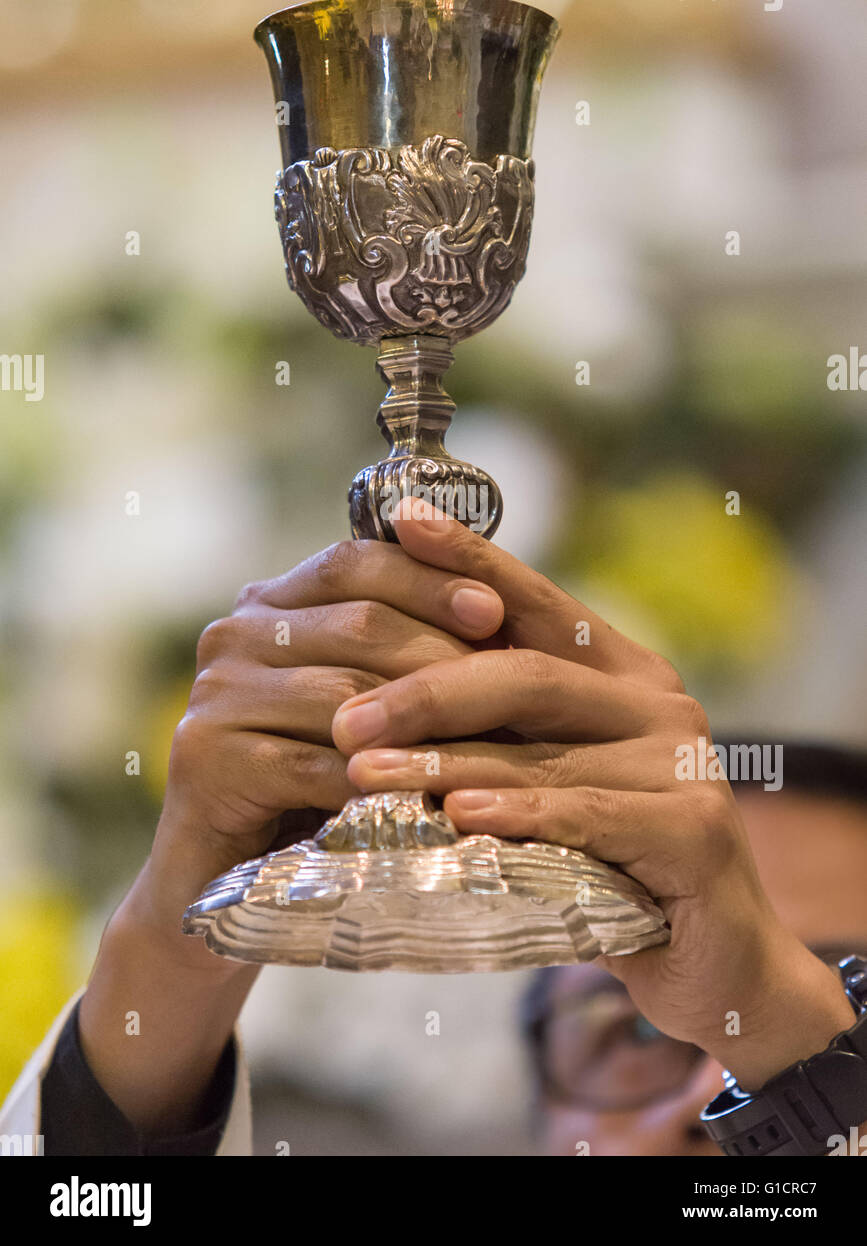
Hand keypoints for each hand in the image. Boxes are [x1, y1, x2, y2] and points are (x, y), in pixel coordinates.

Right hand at [152, 536, 504, 938]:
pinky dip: (377, 781)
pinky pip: (312, 763)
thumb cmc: (313, 785)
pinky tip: (430, 799)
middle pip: (359, 622)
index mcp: (272, 604)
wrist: (223, 877)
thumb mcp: (362, 705)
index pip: (355, 562)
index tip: (493, 607)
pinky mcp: (203, 756)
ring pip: (344, 693)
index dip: (427, 578)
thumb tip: (496, 604)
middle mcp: (234, 634)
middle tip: (508, 688)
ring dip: (423, 722)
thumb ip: (400, 649)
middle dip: (443, 653)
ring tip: (489, 745)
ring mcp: (212, 692)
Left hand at [332, 498, 852, 1088]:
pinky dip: (518, 816)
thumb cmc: (613, 862)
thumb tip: (373, 702)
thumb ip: (499, 735)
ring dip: (446, 763)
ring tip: (368, 773)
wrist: (718, 959)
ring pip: (544, 752)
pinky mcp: (695, 829)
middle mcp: (658, 700)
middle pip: (527, 672)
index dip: (470, 557)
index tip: (401, 521)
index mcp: (622, 672)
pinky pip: (588, 815)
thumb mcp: (552, 781)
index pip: (536, 600)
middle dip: (425, 691)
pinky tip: (459, 818)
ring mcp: (683, 761)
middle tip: (344, 721)